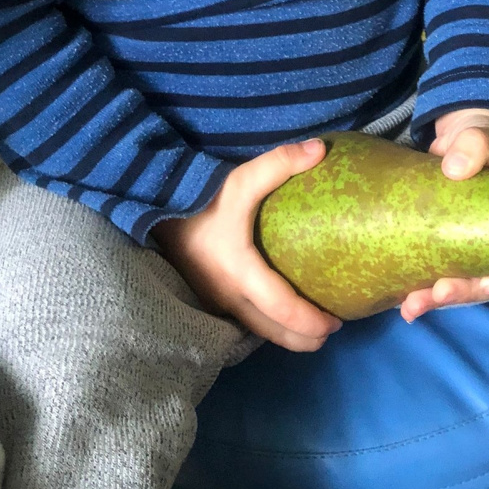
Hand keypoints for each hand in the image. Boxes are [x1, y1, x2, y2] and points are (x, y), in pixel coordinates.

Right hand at [152, 139, 341, 352]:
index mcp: (240, 274)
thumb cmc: (200, 199)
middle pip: (272, 332)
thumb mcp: (240, 179)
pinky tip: (274, 310)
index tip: (337, 322)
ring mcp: (213, 300)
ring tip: (308, 326)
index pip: (282, 311)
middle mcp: (228, 296)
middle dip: (304, 339)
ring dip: (283, 333)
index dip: (312, 322)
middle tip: (329, 332)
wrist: (151, 207)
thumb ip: (280, 163)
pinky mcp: (205, 294)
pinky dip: (264, 322)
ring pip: (255, 329)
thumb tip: (320, 150)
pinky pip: (241, 319)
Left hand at [400, 108, 488, 321]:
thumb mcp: (485, 136)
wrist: (461, 135)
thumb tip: (454, 168)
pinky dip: (420, 288)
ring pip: (460, 285)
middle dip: (461, 295)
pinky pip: (437, 274)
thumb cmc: (485, 138)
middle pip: (488, 285)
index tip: (485, 284)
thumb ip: (475, 146)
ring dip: (435, 299)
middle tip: (434, 295)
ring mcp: (474, 250)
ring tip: (409, 307)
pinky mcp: (447, 248)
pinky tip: (399, 298)